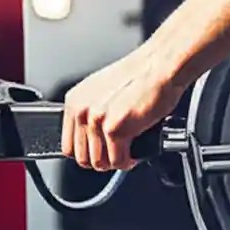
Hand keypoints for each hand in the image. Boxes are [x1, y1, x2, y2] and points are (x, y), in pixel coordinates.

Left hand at [62, 46, 187, 171]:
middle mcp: (82, 111)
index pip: (69, 146)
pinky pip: (118, 161)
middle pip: (83, 158)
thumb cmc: (141, 75)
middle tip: (116, 155)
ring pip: (99, 163)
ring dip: (115, 161)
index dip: (87, 153)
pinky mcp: (115, 129)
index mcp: (75, 101)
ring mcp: (97, 121)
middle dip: (102, 160)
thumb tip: (92, 136)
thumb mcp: (103, 90)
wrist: (160, 66)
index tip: (101, 153)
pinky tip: (135, 153)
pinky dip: (128, 161)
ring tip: (127, 153)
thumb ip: (92, 112)